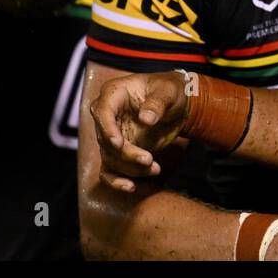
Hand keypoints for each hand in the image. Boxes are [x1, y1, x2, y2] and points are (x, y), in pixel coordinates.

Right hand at [89, 71, 189, 191]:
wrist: (175, 104)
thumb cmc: (169, 90)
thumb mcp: (168, 91)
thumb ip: (157, 103)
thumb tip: (146, 120)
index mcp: (114, 94)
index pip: (102, 111)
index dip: (108, 129)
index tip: (118, 144)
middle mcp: (107, 116)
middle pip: (106, 140)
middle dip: (126, 154)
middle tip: (148, 160)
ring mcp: (111, 135)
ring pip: (110, 158)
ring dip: (130, 168)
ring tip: (155, 169)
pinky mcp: (119, 152)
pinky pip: (110, 170)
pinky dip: (117, 181)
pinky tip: (131, 187)